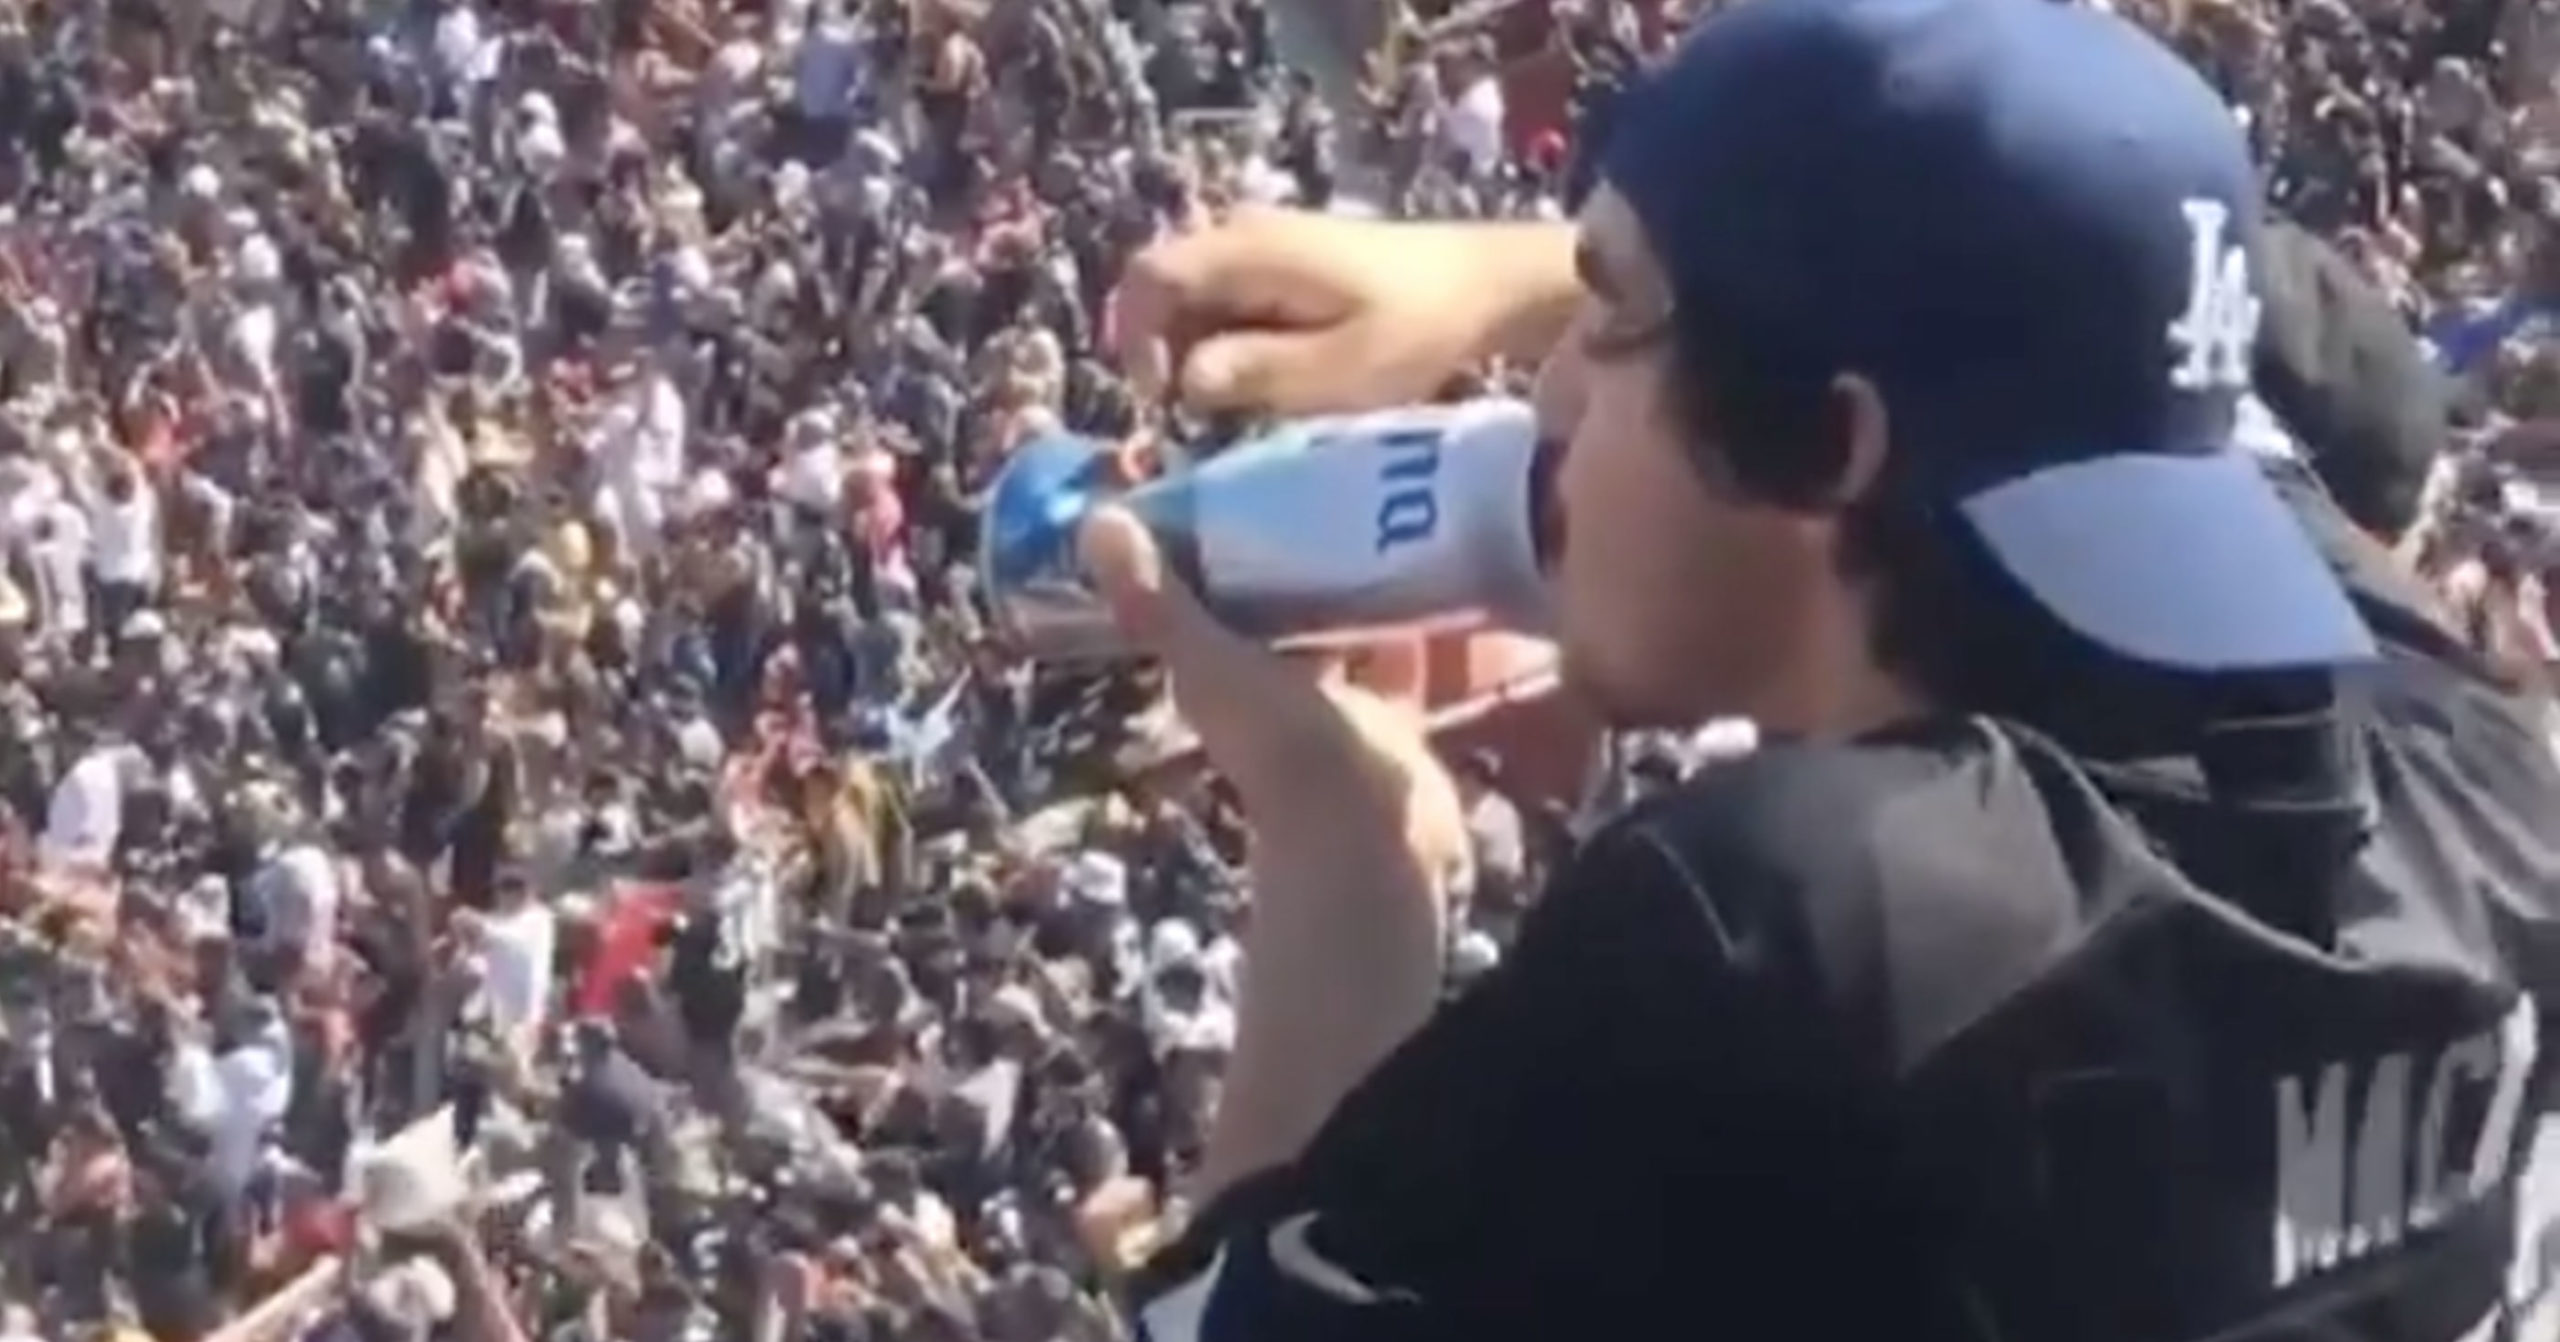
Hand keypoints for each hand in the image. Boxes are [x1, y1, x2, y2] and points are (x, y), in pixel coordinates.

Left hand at [1076, 506, 1464, 876]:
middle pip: (1272, 611)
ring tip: (1373, 511)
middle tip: (1311, 481)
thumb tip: (1096, 522)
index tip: (1224, 484)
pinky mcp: (1389, 721)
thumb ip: (1159, 602)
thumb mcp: (1212, 664)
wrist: (1374, 832)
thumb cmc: (1284, 747)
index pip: (1200, 601)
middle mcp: (1268, 693)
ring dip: (1350, 582)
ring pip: (1338, 631)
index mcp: (1215, 679)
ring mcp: (1332, 710)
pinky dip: (1412, 622)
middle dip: (1288, 556)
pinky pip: (1399, 660)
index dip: (1205, 549)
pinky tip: (1431, 571)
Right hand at [1111, 209, 1574, 415]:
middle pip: (1167, 290)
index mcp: (1249, 249)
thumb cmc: (1419, 327)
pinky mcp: (1287, 265)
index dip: (1136, 340)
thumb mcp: (1340, 368)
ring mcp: (1265, 245)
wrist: (1490, 287)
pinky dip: (1234, 344)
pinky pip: (1231, 303)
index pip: (1148, 278)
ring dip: (1204, 355)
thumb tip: (1186, 382)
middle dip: (1169, 355)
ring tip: (1242, 408)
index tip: (1164, 401)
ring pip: (1197, 301)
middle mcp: (1244, 233)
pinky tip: (1272, 384)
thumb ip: (1258, 372)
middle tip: (1204, 419)